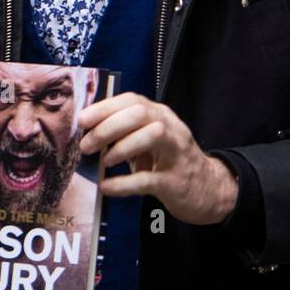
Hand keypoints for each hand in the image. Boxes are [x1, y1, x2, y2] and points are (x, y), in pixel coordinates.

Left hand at [78, 92, 238, 224]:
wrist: (208, 188)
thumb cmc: (171, 161)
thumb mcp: (151, 139)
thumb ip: (126, 130)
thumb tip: (87, 130)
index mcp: (161, 116)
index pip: (133, 100)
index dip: (105, 108)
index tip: (82, 120)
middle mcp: (171, 129)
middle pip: (140, 114)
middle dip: (108, 127)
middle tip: (87, 146)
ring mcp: (176, 154)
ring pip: (152, 135)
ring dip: (120, 148)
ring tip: (103, 163)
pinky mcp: (175, 181)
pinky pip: (147, 180)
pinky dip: (122, 184)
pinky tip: (106, 186)